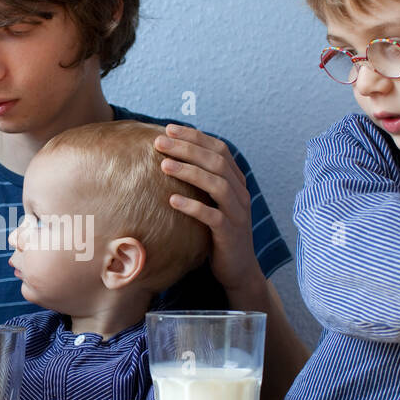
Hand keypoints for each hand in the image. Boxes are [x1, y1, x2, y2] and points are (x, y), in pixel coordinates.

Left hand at [153, 125, 265, 297]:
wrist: (238, 269)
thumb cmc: (217, 233)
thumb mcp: (212, 203)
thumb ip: (201, 183)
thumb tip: (170, 159)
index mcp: (236, 182)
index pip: (219, 149)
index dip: (195, 137)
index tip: (169, 129)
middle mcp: (240, 193)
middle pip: (216, 162)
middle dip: (187, 148)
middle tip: (159, 142)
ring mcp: (237, 214)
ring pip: (217, 184)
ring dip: (189, 172)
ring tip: (163, 165)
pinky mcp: (230, 234)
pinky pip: (213, 217)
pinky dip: (193, 207)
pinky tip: (172, 201)